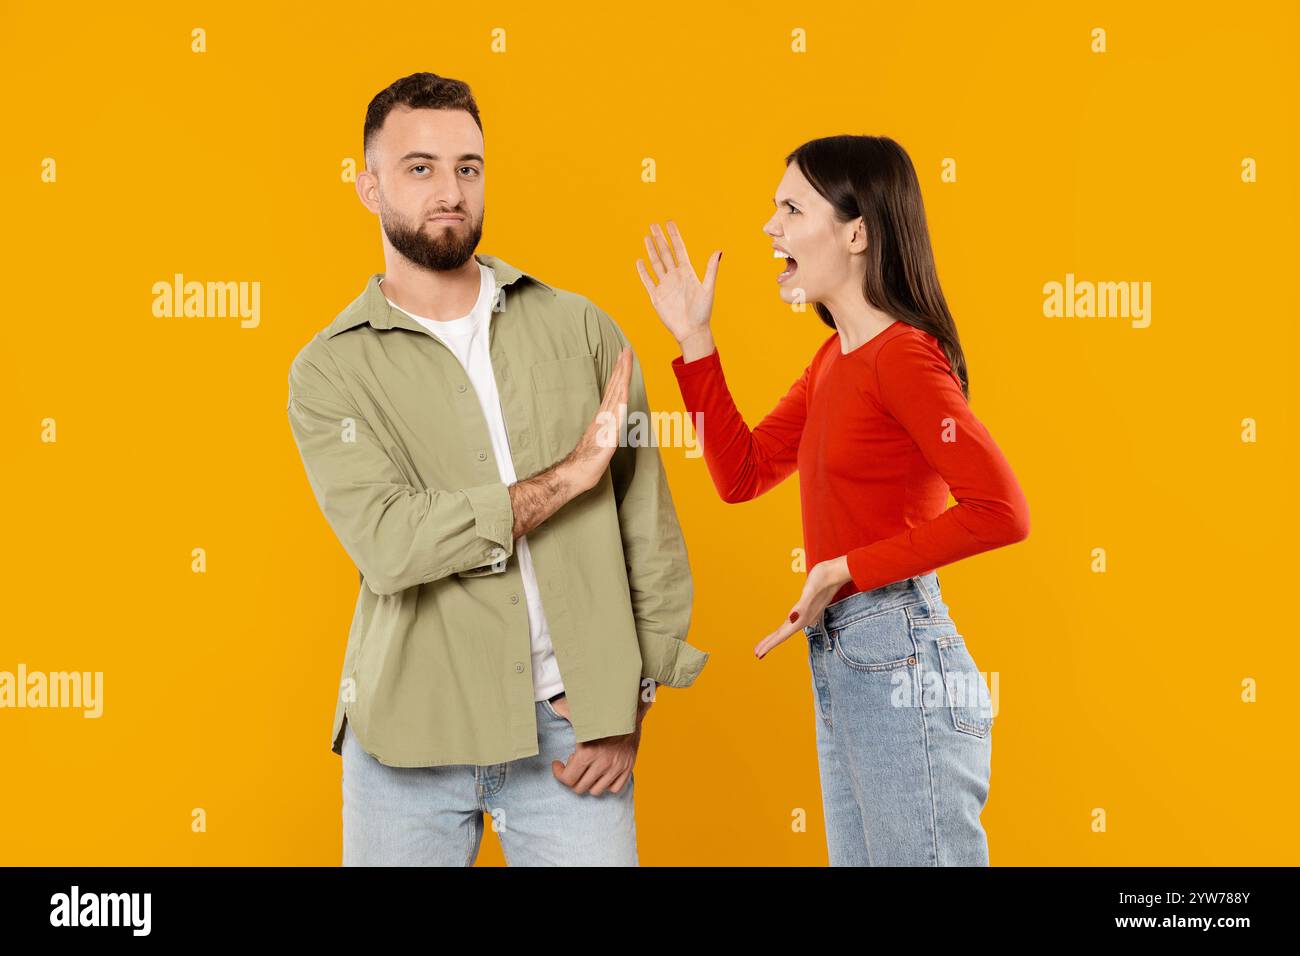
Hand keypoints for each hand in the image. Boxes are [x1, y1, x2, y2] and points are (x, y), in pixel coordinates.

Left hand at [550, 693, 641, 794]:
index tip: (558, 764)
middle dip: (572, 777)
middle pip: (580, 787)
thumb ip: (560, 709)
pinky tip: (601, 771)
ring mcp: (617, 767)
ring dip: (588, 781)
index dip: (559, 773)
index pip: (567, 779)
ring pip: (596, 791)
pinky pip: (615, 788)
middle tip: (573, 764)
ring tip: (587, 767)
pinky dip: (606, 784)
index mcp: (587, 752)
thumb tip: (542, 704)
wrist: (628, 708)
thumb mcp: (577, 709)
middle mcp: (603, 763)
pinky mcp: (628, 767)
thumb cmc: (599, 709)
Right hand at [558, 346, 631, 494]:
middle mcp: (604, 417)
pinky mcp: (607, 435)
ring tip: (625, 359)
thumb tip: (611, 423)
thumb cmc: (586, 462)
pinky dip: (620, 400)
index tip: (622, 358)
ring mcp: (605, 424)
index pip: (612, 391)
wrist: (575, 475)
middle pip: (614, 388)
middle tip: (625, 349)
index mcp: (603, 417)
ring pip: (616, 395)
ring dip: (621, 376)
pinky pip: (615, 415)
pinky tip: (624, 388)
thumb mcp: (600, 442)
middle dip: (621, 368)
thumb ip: (605, 430)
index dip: (618, 374)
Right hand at [636, 220, 721, 348]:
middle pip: (665, 253)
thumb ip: (711, 269)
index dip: (674, 236)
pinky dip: (643, 271)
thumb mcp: (708, 289)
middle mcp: (675, 276)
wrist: (692, 331)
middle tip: (654, 224)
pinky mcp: (656, 296)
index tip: (669, 222)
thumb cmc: (703, 312)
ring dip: (651, 250)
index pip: (679, 249)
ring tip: (647, 237)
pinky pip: (648, 280)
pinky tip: (640, 261)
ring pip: (656, 263)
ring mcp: (665, 285)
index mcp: (687, 272)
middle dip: (659, 238)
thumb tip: (718, 251)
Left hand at [754, 556, 852, 658]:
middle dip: (770, 644)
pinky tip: (787, 626)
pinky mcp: (809, 608)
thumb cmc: (822, 579)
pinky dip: (785, 627)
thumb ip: (802, 606)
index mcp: (803, 617)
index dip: (770, 644)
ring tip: (767, 644)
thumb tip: (792, 618)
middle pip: (784, 634)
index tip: (759, 654)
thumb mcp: (810, 591)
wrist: (836, 572)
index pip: (783, 634)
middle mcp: (805, 618)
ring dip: (777, 637)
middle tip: (757, 654)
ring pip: (788, 629)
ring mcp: (808, 614)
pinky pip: (793, 622)